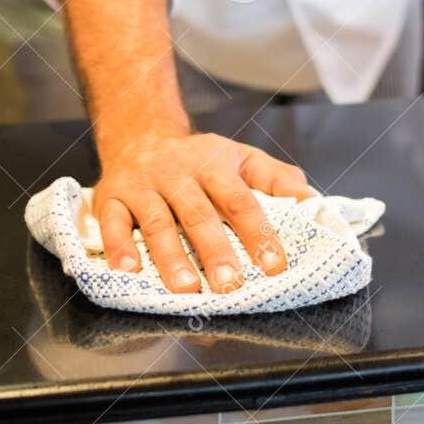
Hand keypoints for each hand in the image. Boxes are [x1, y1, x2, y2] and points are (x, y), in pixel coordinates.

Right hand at [92, 130, 313, 293]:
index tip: (274, 265)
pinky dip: (119, 247)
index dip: (257, 232)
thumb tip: (312, 202)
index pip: (241, 200)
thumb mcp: (242, 159)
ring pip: (157, 222)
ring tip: (187, 289)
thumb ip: (277, 179)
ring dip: (171, 257)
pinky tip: (129, 271)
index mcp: (215, 164)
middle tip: (231, 285)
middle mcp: (178, 173)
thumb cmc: (200, 159)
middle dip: (215, 251)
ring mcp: (143, 185)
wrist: (141, 135)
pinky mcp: (111, 197)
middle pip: (199, 214)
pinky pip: (113, 223)